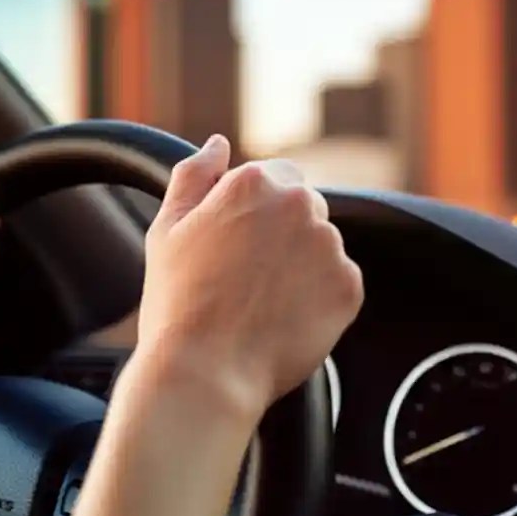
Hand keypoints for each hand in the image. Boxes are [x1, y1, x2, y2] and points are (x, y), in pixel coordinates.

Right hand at [135, 134, 362, 415]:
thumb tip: (218, 144)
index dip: (251, 210)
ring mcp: (329, 246)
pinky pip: (338, 282)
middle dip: (279, 233)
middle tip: (243, 276)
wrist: (205, 372)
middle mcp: (300, 204)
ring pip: (320, 244)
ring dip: (300, 264)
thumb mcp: (167, 229)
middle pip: (302, 207)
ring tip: (259, 301)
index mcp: (254, 181)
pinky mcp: (349, 287)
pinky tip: (280, 317)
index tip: (233, 243)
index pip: (274, 175)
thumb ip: (194, 175)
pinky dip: (316, 297)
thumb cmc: (177, 302)